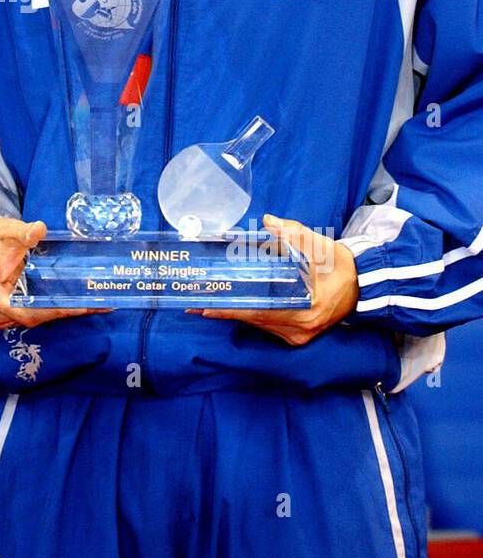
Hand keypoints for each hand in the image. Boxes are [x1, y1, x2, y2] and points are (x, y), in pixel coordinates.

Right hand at [0, 218, 106, 329]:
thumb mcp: (4, 231)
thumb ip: (22, 232)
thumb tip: (39, 229)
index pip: (26, 311)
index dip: (53, 311)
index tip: (79, 307)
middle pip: (35, 318)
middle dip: (67, 311)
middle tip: (99, 304)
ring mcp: (3, 315)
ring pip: (37, 318)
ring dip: (64, 311)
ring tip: (96, 303)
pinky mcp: (11, 311)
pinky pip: (35, 313)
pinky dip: (56, 308)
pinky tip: (79, 302)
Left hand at [188, 213, 358, 345]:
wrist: (362, 285)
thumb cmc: (338, 265)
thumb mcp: (318, 244)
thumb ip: (293, 233)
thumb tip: (270, 222)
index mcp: (306, 308)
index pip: (259, 311)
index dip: (231, 308)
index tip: (206, 306)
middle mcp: (300, 328)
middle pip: (255, 319)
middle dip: (225, 310)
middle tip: (195, 303)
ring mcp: (298, 335)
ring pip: (260, 324)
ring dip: (235, 313)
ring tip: (206, 304)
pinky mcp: (297, 334)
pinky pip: (268, 325)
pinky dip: (251, 315)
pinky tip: (232, 307)